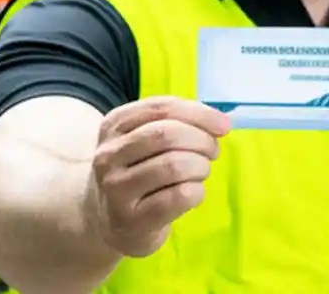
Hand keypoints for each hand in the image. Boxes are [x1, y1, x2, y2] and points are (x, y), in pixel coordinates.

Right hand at [84, 95, 231, 257]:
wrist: (105, 221)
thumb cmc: (135, 174)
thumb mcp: (141, 141)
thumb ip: (175, 124)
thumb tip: (220, 122)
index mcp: (113, 126)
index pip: (160, 108)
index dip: (198, 113)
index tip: (223, 125)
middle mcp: (109, 155)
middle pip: (167, 135)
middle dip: (202, 140)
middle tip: (212, 152)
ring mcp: (117, 188)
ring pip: (175, 166)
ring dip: (200, 167)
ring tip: (200, 172)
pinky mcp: (131, 219)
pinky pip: (180, 196)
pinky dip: (197, 192)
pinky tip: (192, 193)